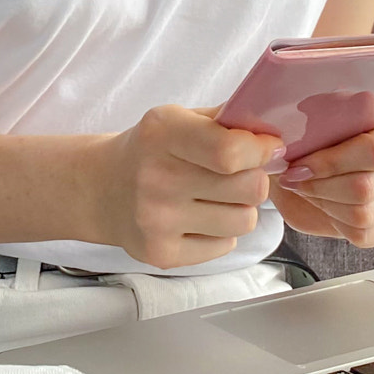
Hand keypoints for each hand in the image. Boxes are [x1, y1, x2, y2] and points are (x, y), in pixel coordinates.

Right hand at [86, 104, 280, 269]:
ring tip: (216, 198)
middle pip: (248, 188)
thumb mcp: (178, 118)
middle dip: (254, 178)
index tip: (266, 148)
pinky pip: (225, 246)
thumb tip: (273, 134)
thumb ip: (224, 120)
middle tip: (239, 174)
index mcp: (163, 134)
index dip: (260, 150)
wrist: (100, 189)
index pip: (230, 151)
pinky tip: (198, 218)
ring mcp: (157, 221)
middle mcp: (156, 179)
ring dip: (240, 208)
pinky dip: (221, 233)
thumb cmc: (151, 150)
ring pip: (244, 221)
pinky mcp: (161, 254)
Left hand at [272, 103, 373, 248]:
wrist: (317, 157)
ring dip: (326, 205)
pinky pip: (369, 234)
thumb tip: (289, 142)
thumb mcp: (307, 117)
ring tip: (309, 190)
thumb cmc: (315, 134)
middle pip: (368, 186)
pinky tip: (329, 206)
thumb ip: (306, 121)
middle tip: (295, 180)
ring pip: (366, 214)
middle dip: (320, 187)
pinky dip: (339, 224)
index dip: (332, 164)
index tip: (297, 166)